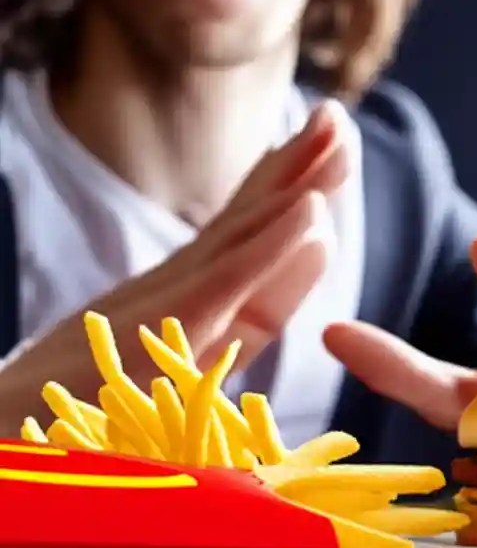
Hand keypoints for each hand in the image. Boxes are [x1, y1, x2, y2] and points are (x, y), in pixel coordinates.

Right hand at [0, 101, 350, 433]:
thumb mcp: (164, 380)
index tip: (324, 153)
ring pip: (239, 240)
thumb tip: (277, 291)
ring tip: (334, 133)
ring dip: (292, 185)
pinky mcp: (152, 341)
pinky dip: (268, 248)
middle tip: (338, 118)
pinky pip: (222, 288)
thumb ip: (225, 336)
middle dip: (294, 172)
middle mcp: (167, 300)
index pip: (241, 248)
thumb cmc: (68, 429)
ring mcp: (156, 314)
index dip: (281, 199)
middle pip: (244, 229)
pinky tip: (310, 212)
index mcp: (175, 311)